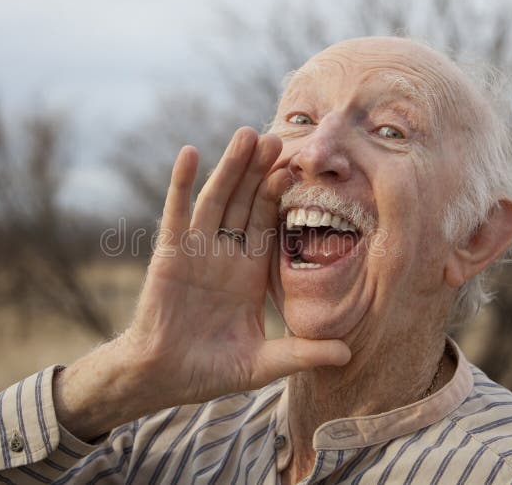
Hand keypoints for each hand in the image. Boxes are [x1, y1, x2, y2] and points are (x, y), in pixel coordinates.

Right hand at [54, 128, 349, 440]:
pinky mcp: (170, 253)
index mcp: (249, 272)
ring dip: (231, 167)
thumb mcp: (262, 364)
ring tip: (247, 135)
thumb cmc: (210, 370)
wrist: (163, 378)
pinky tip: (191, 153)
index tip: (299, 169)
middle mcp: (225, 254)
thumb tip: (348, 355)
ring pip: (217, 199)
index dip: (281, 197)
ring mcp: (197, 250)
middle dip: (261, 172)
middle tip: (279, 138)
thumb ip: (301, 354)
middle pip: (246, 202)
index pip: (268, 224)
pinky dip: (182, 184)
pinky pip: (177, 213)